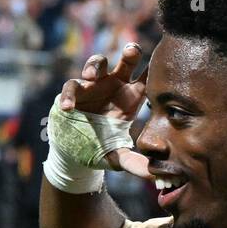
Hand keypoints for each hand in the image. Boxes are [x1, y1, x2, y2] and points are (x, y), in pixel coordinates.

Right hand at [60, 44, 149, 176]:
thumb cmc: (102, 148)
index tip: (159, 70)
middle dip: (130, 53)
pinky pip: (71, 87)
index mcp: (132, 97)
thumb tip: (155, 175)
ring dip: (95, 65)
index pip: (147, 79)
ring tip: (90, 76)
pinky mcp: (75, 92)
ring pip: (97, 63)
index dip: (154, 72)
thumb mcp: (119, 158)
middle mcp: (115, 86)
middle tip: (132, 52)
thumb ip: (136, 164)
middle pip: (126, 61)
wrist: (78, 152)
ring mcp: (95, 85)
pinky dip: (68, 96)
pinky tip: (67, 108)